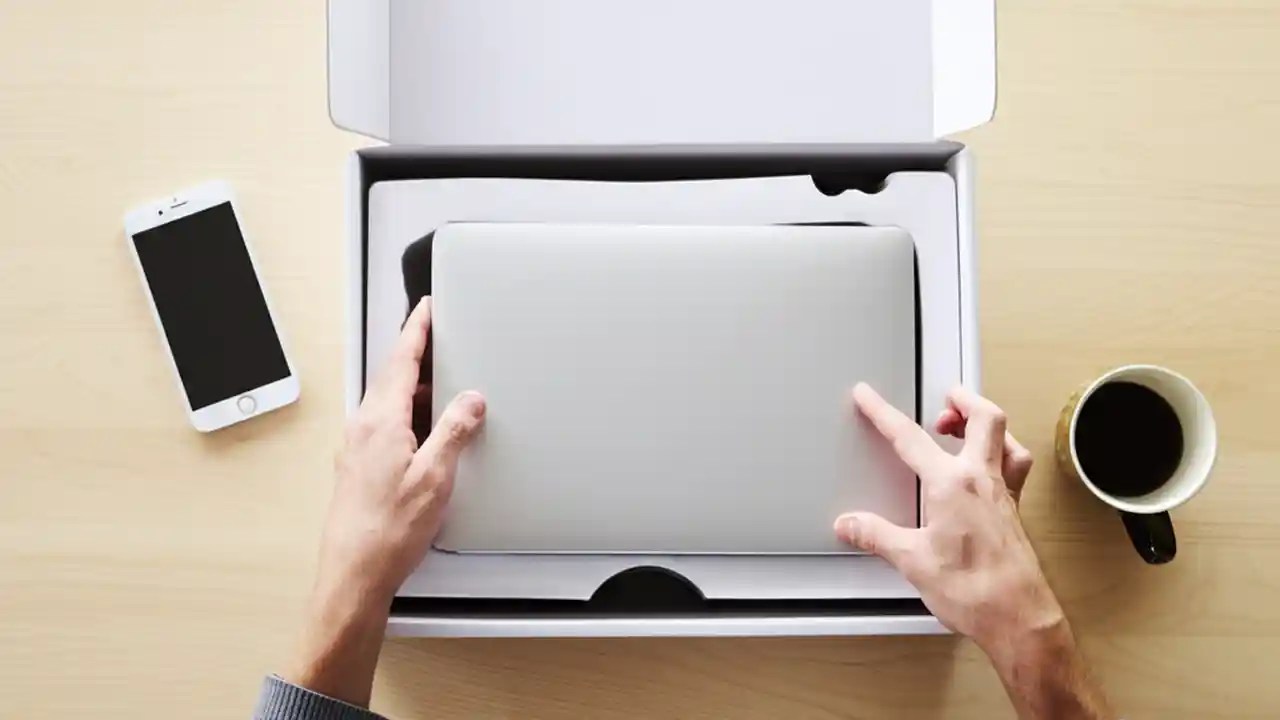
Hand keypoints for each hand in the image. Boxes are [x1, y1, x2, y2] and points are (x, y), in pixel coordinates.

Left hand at [286, 297, 484, 706]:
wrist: (353, 574)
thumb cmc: (387, 532)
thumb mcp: (435, 476)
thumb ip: (454, 431)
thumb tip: (469, 399)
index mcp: (380, 421)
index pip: (400, 360)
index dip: (416, 330)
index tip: (426, 308)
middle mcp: (363, 429)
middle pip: (394, 378)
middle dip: (419, 357)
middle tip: (443, 341)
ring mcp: (357, 449)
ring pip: (390, 404)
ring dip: (416, 391)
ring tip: (445, 390)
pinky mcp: (358, 468)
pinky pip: (386, 427)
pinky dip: (408, 417)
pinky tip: (426, 434)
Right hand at [836, 384, 1113, 719]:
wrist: (1018, 618)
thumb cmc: (975, 591)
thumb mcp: (912, 561)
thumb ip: (876, 535)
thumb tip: (850, 523)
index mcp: (952, 485)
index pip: (910, 438)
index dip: (883, 413)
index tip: (869, 397)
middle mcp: (984, 481)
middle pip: (984, 419)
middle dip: (963, 399)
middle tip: (945, 397)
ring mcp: (1005, 496)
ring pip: (1008, 440)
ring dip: (988, 424)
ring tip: (968, 424)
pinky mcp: (1015, 514)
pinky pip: (1016, 470)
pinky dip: (1004, 456)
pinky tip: (990, 470)